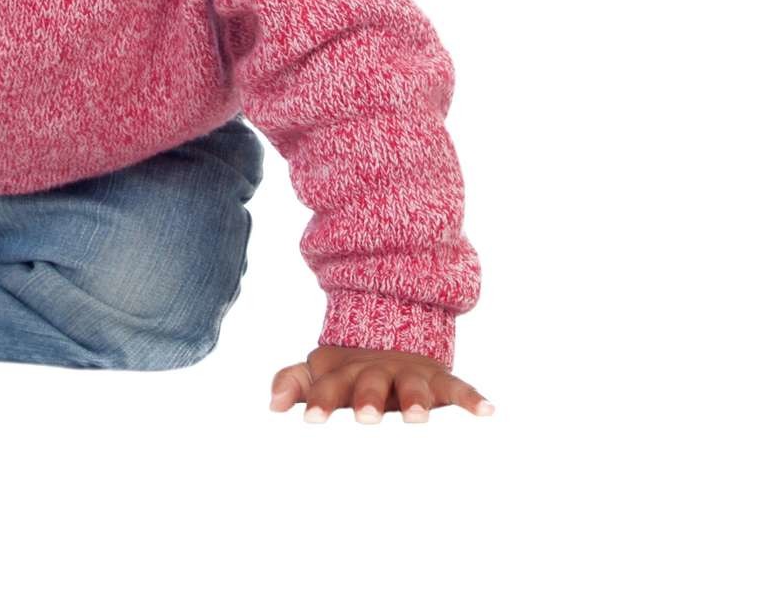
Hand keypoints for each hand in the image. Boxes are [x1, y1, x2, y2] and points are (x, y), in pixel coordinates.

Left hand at [269, 344, 494, 423]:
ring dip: (416, 399)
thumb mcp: (321, 374)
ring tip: (419, 418)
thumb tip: (271, 404)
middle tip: (367, 417)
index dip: (320, 401)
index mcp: (345, 372)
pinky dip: (472, 398)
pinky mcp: (439, 378)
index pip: (329, 384)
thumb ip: (294, 382)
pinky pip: (458, 387)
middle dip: (369, 398)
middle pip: (370, 381)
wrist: (392, 337)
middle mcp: (376, 369)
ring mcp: (409, 372)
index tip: (310, 420)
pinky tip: (486, 412)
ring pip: (413, 383)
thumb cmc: (351, 374)